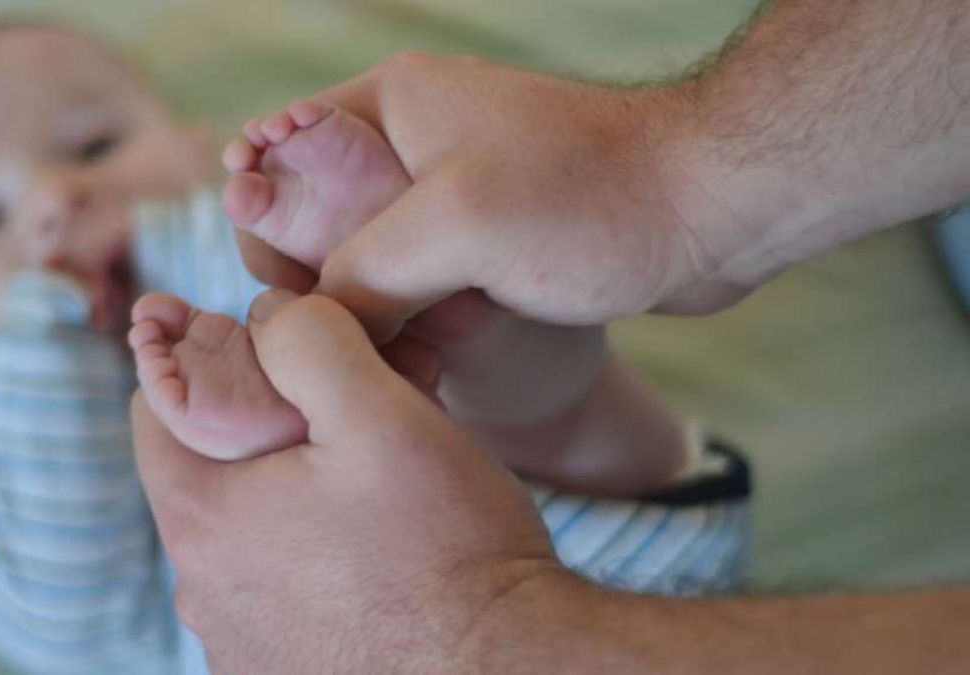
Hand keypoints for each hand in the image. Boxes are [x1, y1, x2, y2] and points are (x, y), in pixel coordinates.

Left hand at [132, 290, 566, 672]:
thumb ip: (308, 340)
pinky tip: (375, 543)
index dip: (210, 358)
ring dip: (291, 488)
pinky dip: (310, 550)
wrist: (513, 670)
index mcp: (202, 520)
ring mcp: (238, 643)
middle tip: (343, 404)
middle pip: (206, 468)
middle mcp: (202, 592)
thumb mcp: (382, 413)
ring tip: (371, 476)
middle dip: (262, 422)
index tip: (274, 347)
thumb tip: (266, 317)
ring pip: (246, 527)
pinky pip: (276, 585)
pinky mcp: (280, 671)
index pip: (155, 407)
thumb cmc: (451, 545)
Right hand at [300, 52, 745, 341]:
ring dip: (373, 313)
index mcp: (388, 104)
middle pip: (313, 218)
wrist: (711, 213)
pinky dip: (418, 320)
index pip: (274, 159)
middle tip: (356, 337)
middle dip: (319, 284)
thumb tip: (310, 327)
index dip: (265, 227)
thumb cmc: (589, 199)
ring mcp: (448, 189)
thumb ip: (358, 269)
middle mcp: (410, 140)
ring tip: (410, 353)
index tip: (293, 288)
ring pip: (367, 260)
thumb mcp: (454, 228)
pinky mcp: (482, 236)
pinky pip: (419, 281)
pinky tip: (444, 353)